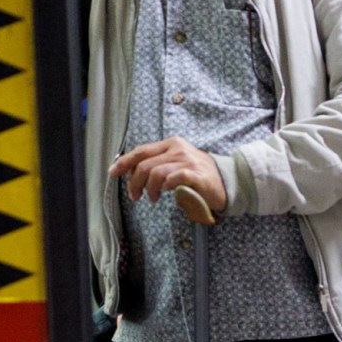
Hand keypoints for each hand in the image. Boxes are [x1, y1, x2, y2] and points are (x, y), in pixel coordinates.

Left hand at [110, 137, 227, 213]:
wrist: (228, 181)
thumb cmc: (199, 175)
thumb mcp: (176, 162)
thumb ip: (157, 163)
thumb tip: (131, 170)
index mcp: (171, 143)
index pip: (141, 151)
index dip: (124, 162)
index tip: (113, 173)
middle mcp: (178, 149)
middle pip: (144, 164)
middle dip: (134, 182)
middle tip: (135, 195)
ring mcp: (188, 161)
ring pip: (155, 173)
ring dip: (149, 188)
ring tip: (153, 198)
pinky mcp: (196, 175)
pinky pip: (172, 179)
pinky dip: (165, 187)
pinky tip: (167, 193)